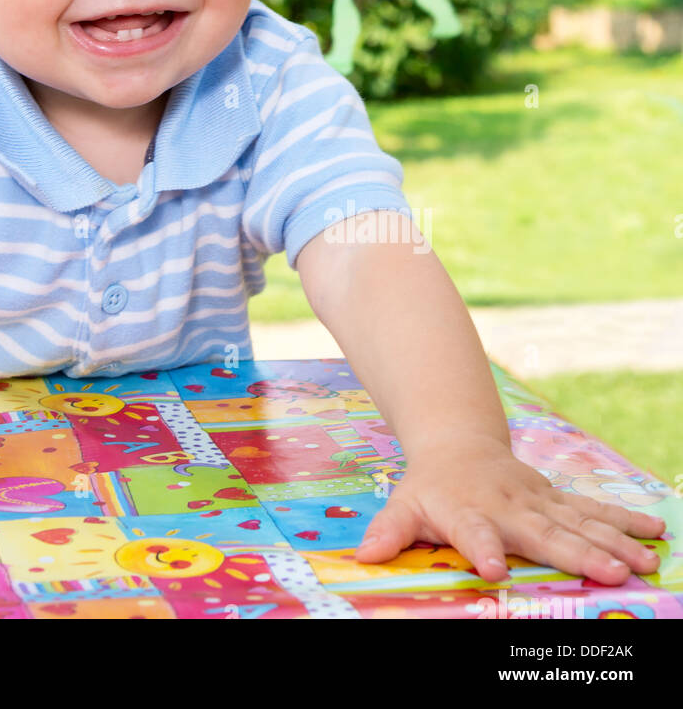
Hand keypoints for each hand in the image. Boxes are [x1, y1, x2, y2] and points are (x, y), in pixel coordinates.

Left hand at [355, 437, 666, 585]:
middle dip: (576, 552)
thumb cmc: (431, 487)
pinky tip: (655, 531)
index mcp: (468, 511)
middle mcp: (508, 506)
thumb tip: (364, 556)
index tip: (494, 569)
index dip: (483, 549)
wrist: (459, 444)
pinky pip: (595, 511)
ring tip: (640, 563)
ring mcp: (538, 501)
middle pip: (543, 532)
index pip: (474, 532)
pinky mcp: (557, 499)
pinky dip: (625, 520)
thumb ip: (389, 532)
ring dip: (612, 542)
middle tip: (608, 573)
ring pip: (579, 522)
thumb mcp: (404, 505)